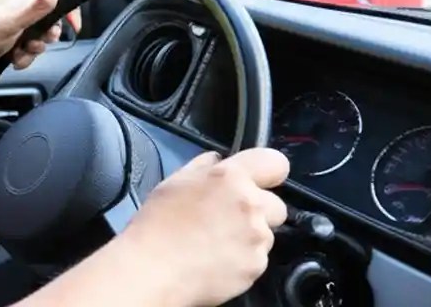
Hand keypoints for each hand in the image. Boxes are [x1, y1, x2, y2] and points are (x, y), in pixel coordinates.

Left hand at [0, 0, 79, 71]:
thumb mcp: (11, 23)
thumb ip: (34, 10)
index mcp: (26, 2)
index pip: (57, 2)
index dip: (69, 15)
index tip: (74, 29)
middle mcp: (25, 13)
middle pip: (51, 27)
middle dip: (44, 41)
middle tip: (32, 44)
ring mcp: (19, 28)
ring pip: (40, 43)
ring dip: (32, 53)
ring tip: (18, 54)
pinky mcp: (14, 42)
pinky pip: (29, 52)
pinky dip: (24, 59)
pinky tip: (13, 60)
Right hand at [118, 149, 290, 306]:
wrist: (154, 268)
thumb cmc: (157, 224)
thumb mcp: (174, 182)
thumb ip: (203, 167)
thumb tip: (216, 161)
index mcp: (230, 178)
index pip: (275, 162)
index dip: (269, 173)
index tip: (261, 182)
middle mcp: (250, 204)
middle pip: (276, 205)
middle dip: (259, 212)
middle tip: (229, 220)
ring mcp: (257, 237)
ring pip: (266, 234)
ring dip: (249, 238)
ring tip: (215, 244)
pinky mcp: (256, 265)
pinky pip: (257, 259)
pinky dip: (242, 261)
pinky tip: (216, 260)